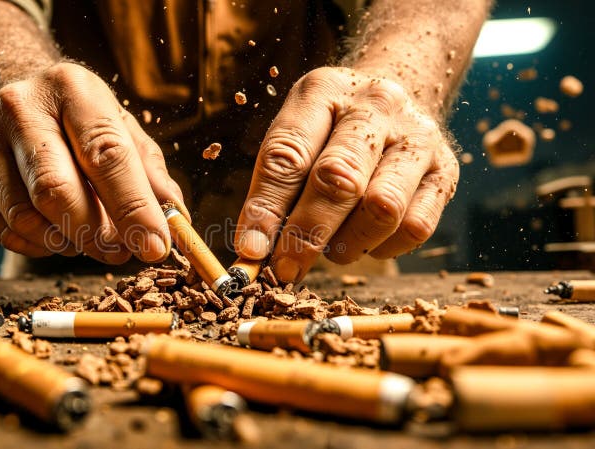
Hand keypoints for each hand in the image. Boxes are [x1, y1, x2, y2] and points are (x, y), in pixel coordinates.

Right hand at [0, 62, 184, 262]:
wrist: (17, 99)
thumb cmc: (81, 121)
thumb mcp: (121, 129)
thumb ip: (150, 172)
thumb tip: (174, 221)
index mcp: (71, 89)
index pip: (105, 155)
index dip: (133, 208)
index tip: (155, 246)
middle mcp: (19, 108)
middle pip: (56, 191)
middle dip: (96, 234)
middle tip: (120, 251)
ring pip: (27, 218)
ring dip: (68, 243)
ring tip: (90, 237)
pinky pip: (5, 232)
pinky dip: (40, 246)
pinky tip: (58, 233)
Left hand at [234, 67, 458, 281]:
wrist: (396, 101)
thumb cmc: (331, 130)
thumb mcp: (296, 135)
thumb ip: (273, 185)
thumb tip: (254, 252)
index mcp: (324, 90)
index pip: (288, 153)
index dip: (265, 208)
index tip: (250, 251)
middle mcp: (377, 105)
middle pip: (339, 179)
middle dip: (305, 234)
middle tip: (283, 270)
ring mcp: (417, 137)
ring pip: (382, 207)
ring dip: (348, 243)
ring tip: (331, 248)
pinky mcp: (446, 171)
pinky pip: (414, 226)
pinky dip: (382, 247)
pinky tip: (366, 240)